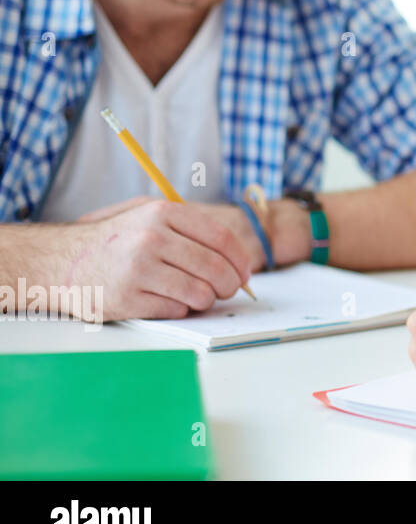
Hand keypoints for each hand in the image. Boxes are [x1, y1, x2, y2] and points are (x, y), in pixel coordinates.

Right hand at [67, 198, 254, 319]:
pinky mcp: (127, 298)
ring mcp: (138, 269)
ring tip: (199, 296)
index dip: (240, 260)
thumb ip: (189, 229)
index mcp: (162, 214)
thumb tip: (236, 259)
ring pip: (200, 292)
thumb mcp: (149, 216)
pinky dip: (181, 309)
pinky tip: (170, 301)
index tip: (245, 273)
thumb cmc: (117, 241)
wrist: (62, 261)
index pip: (221, 238)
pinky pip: (176, 309)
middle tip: (228, 290)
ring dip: (207, 299)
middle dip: (230, 285)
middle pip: (215, 268)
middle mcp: (152, 239)